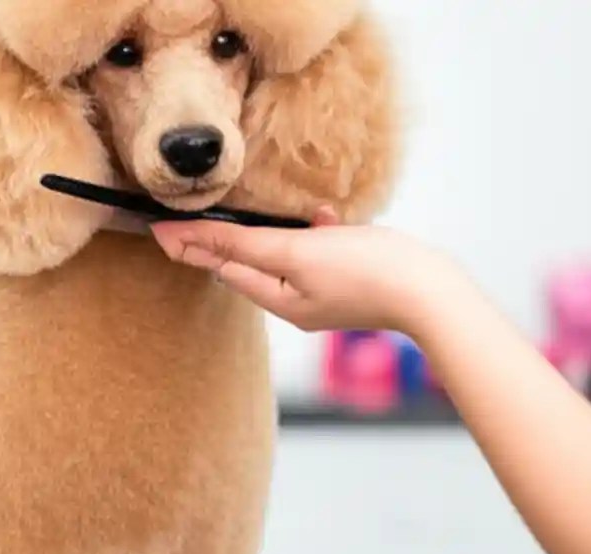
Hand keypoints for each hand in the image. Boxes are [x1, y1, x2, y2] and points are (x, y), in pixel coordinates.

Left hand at [150, 209, 473, 336]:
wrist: (432, 291)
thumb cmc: (368, 272)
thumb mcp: (297, 253)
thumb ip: (248, 246)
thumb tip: (201, 242)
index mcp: (278, 298)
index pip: (223, 266)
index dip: (191, 244)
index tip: (158, 228)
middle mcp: (296, 300)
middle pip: (246, 264)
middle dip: (217, 242)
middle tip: (180, 223)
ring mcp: (325, 289)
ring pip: (282, 256)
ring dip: (262, 235)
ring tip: (232, 221)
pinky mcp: (351, 275)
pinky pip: (319, 251)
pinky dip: (313, 232)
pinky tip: (323, 216)